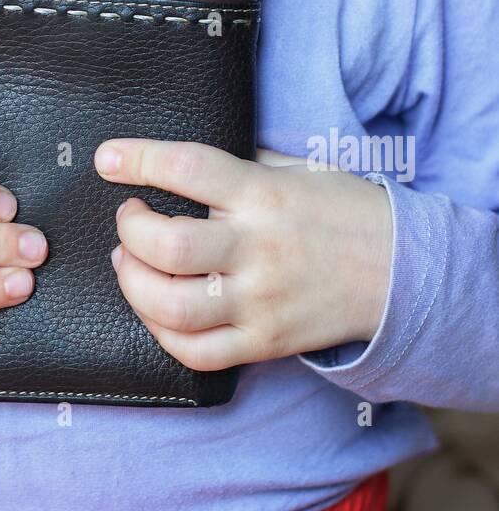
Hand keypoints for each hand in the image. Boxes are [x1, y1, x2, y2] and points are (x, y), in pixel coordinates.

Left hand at [93, 139, 391, 371]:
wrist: (402, 272)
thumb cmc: (342, 211)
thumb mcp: (295, 169)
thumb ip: (238, 167)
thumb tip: (174, 163)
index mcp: (264, 194)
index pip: (187, 168)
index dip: (138, 159)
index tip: (107, 158)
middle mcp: (259, 249)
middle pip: (168, 245)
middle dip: (129, 229)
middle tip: (130, 217)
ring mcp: (261, 302)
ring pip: (172, 305)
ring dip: (133, 282)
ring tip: (130, 261)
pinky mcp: (264, 343)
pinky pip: (195, 352)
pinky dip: (160, 331)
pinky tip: (156, 306)